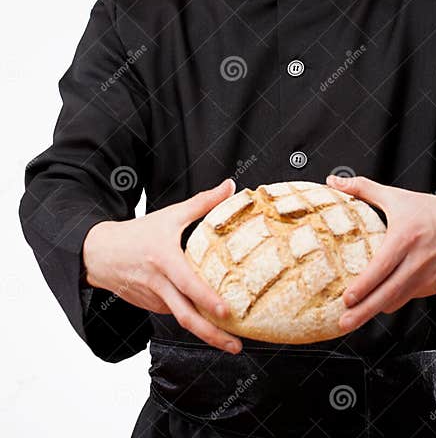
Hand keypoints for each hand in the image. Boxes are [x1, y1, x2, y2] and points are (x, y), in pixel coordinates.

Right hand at [82, 178, 242, 353]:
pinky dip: (193, 320)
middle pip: (186, 317)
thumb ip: (203, 202)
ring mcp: (153, 299)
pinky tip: (211, 324)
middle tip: (236, 347)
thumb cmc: (139, 233)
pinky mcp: (151, 306)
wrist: (101, 253)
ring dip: (206, 332)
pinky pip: (175, 313)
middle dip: (212, 335)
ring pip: (182, 319)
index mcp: (164, 259)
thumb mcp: (171, 214)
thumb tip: (230, 186)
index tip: (226, 312)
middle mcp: (158, 284)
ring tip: (232, 341)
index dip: (206, 299)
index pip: (187, 284)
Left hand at [326, 174, 435, 332]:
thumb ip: (363, 188)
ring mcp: (427, 278)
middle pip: (387, 295)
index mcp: (405, 239)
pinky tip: (383, 297)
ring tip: (356, 316)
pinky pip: (410, 298)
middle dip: (363, 313)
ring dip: (377, 309)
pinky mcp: (434, 287)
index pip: (381, 269)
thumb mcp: (396, 196)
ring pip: (398, 301)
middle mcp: (417, 262)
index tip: (346, 299)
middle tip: (344, 323)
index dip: (363, 287)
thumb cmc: (431, 211)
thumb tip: (335, 181)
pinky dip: (395, 299)